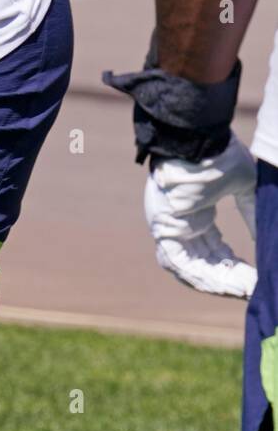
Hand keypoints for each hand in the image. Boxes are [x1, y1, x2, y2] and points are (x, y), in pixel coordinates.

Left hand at [144, 133, 257, 297]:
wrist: (198, 141)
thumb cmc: (218, 157)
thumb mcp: (243, 188)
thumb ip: (253, 213)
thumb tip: (267, 240)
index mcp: (195, 213)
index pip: (212, 249)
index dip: (232, 266)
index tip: (254, 278)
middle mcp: (179, 222)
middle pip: (202, 261)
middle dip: (228, 278)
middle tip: (253, 290)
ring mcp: (167, 225)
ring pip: (190, 266)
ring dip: (219, 281)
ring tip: (246, 290)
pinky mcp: (162, 226)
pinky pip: (178, 261)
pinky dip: (202, 275)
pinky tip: (228, 283)